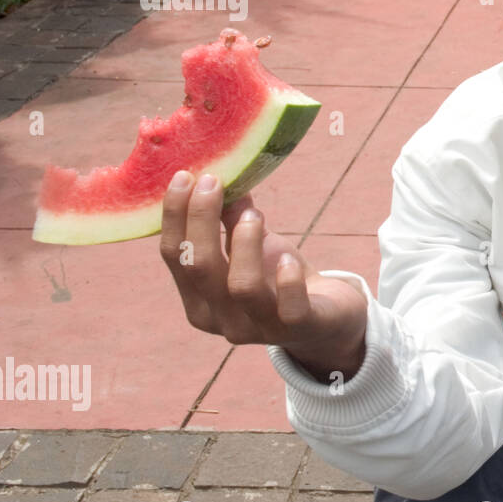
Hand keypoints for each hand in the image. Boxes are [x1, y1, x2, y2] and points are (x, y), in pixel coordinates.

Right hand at [159, 170, 368, 381]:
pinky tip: (288, 258)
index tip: (185, 175)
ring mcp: (259, 329)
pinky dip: (288, 278)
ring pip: (241, 286)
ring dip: (245, 243)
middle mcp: (221, 320)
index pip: (176, 256)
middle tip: (214, 181)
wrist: (326, 316)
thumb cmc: (278, 275)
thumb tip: (215, 172)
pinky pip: (290, 306)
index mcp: (198, 301)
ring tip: (256, 214)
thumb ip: (229, 216)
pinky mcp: (298, 328)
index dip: (176, 215)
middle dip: (202, 219)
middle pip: (200, 268)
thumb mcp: (251, 242)